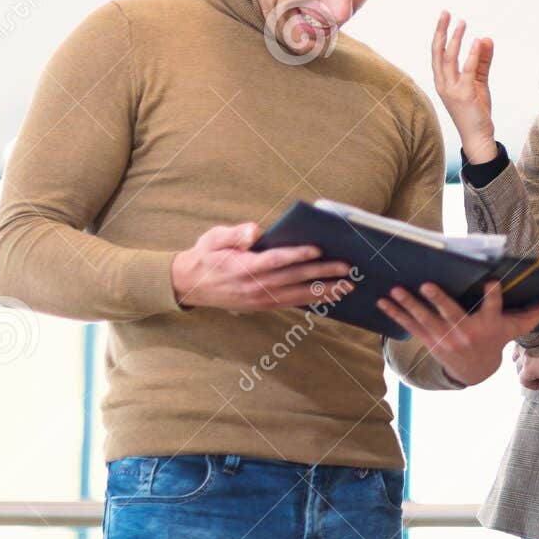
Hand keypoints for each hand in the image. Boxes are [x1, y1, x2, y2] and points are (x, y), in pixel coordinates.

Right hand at [171, 223, 353, 310]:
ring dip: (324, 291)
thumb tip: (255, 231)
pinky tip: (330, 296)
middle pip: (294, 279)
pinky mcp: (263, 306)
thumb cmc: (206, 256)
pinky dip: (312, 301)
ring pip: (298, 295)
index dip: (297, 255)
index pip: (276, 261)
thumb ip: (235, 234)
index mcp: (245, 267)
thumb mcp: (214, 238)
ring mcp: (260, 299)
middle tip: (346, 268)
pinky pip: (292, 303)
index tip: (318, 249)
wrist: (191, 285)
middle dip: (322, 273)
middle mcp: (255, 286)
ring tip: (347, 286)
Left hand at [377, 281, 538, 385]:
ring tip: (396, 290)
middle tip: (427, 285)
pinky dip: (396, 314)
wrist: (476, 370)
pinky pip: (411, 326)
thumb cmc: (499, 339)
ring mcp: (446, 338)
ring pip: (426, 320)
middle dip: (439, 301)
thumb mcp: (519, 327)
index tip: (490, 283)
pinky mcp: (430, 341)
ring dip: (409, 305)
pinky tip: (383, 301)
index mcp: (489, 324)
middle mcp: (467, 332)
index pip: (493, 308)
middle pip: (452, 315)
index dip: (492, 297)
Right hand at [431, 10, 495, 163]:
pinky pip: (467, 70)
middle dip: (441, 31)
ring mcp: (451, 90)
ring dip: (455, 39)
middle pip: (438, 52)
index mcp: (442, 81)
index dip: (440, 34)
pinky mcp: (464, 95)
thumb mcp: (479, 82)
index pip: (437, 53)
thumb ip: (482, 61)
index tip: (445, 17)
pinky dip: (471, 55)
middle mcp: (442, 84)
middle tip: (446, 12)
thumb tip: (485, 38)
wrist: (478, 136)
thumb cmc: (476, 110)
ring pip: (449, 58)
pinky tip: (477, 41)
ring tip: (462, 23)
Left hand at [512, 335, 538, 389]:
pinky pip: (524, 382)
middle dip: (527, 367)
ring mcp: (525, 356)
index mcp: (529, 335)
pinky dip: (535, 385)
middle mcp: (524, 344)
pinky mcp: (529, 369)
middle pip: (517, 361)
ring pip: (520, 372)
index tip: (538, 362)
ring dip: (532, 376)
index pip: (519, 348)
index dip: (527, 357)